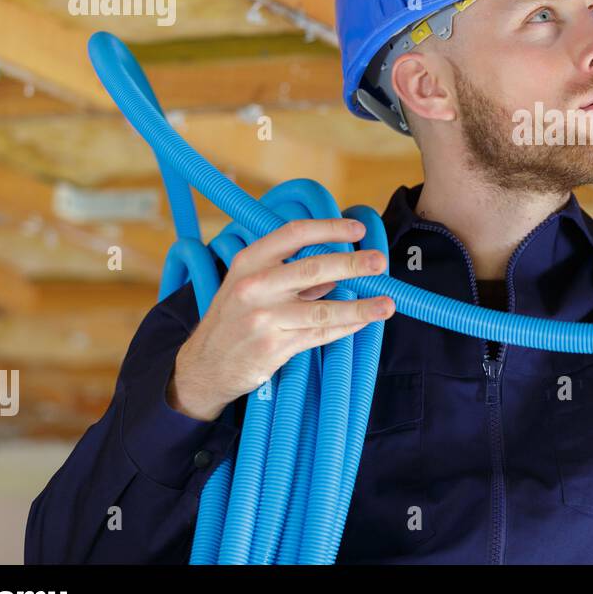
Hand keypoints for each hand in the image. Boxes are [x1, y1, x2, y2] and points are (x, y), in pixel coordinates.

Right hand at [167, 218, 394, 421]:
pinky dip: (345, 328)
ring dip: (360, 306)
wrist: (205, 365)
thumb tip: (339, 264)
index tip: (357, 229)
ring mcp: (263, 319)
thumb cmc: (234, 318)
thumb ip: (291, 272)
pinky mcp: (273, 348)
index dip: (329, 228)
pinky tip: (364, 322)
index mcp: (249, 261)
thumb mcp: (251, 284)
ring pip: (322, 310)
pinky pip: (319, 335)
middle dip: (352, 264)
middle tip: (380, 261)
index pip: (293, 234)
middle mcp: (254, 286)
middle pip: (313, 269)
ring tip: (387, 304)